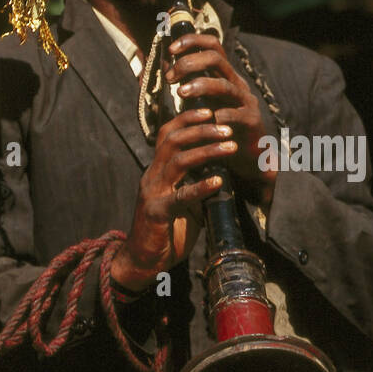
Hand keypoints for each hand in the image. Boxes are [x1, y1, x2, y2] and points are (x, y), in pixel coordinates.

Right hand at [113, 107, 230, 292]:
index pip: (167, 135)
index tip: (211, 110)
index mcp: (157, 171)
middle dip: (201, 129)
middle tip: (226, 127)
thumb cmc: (165, 232)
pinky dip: (200, 187)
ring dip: (206, 150)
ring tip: (229, 146)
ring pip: (177, 161)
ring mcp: (152, 194)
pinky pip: (180, 196)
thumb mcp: (183, 203)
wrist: (142, 261)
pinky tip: (219, 181)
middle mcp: (152, 177)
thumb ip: (195, 185)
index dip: (187, 119)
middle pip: (172, 140)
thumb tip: (221, 171)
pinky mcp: (157, 213)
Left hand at [164, 31, 275, 207]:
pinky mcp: (252, 121)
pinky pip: (238, 114)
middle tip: (170, 78)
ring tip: (181, 93)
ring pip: (225, 86)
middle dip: (190, 63)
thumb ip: (189, 87)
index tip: (170, 50)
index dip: (192, 41)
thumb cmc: (222, 127)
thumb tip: (164, 69)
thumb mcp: (203, 103)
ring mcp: (246, 102)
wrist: (249, 156)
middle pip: (217, 59)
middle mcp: (236, 84)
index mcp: (224, 77)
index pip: (212, 47)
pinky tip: (210, 119)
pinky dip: (223, 115)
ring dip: (202, 86)